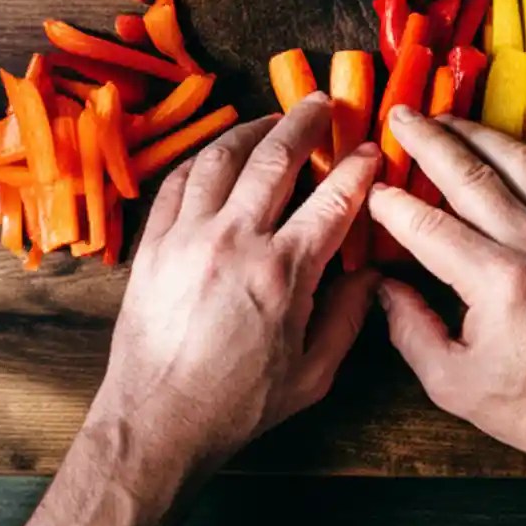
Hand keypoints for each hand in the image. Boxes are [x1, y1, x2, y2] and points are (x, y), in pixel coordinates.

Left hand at [97, 92, 381, 460]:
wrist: (158, 421)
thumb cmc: (239, 405)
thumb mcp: (313, 374)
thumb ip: (348, 317)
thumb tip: (372, 274)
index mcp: (283, 272)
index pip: (333, 198)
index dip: (357, 167)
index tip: (369, 150)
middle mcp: (235, 240)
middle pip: (276, 157)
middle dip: (305, 122)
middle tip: (321, 104)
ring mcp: (187, 237)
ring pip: (221, 158)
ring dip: (251, 130)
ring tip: (271, 120)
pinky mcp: (153, 245)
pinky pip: (178, 182)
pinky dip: (202, 158)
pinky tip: (218, 154)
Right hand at [368, 107, 525, 467]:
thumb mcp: (452, 383)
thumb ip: (409, 328)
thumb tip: (381, 286)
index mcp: (500, 284)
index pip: (429, 225)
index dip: (391, 203)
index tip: (367, 189)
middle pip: (473, 174)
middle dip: (430, 139)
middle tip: (399, 116)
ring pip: (521, 162)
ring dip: (478, 133)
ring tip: (444, 118)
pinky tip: (506, 148)